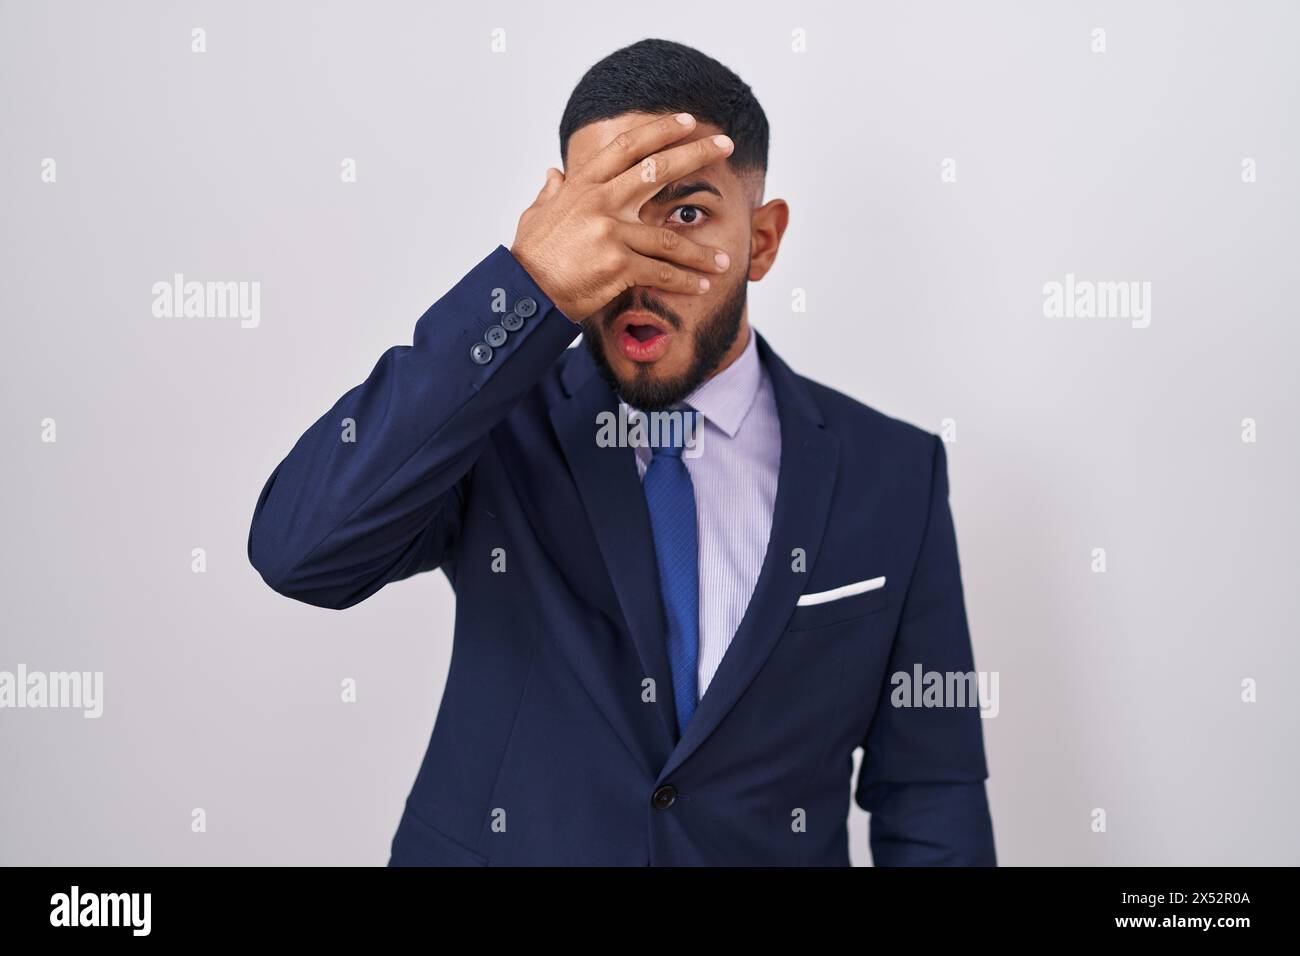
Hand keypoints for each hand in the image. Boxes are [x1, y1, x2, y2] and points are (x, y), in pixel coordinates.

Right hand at [510, 113, 733, 323]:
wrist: (524, 293)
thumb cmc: (530, 257)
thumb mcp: (536, 215)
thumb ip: (551, 193)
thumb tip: (553, 173)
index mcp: (584, 186)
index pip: (628, 147)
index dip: (661, 130)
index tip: (689, 122)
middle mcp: (601, 202)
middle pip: (659, 169)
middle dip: (697, 154)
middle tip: (726, 145)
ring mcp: (611, 232)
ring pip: (669, 237)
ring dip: (701, 251)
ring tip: (725, 259)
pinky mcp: (619, 265)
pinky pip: (663, 272)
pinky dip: (687, 281)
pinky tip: (704, 285)